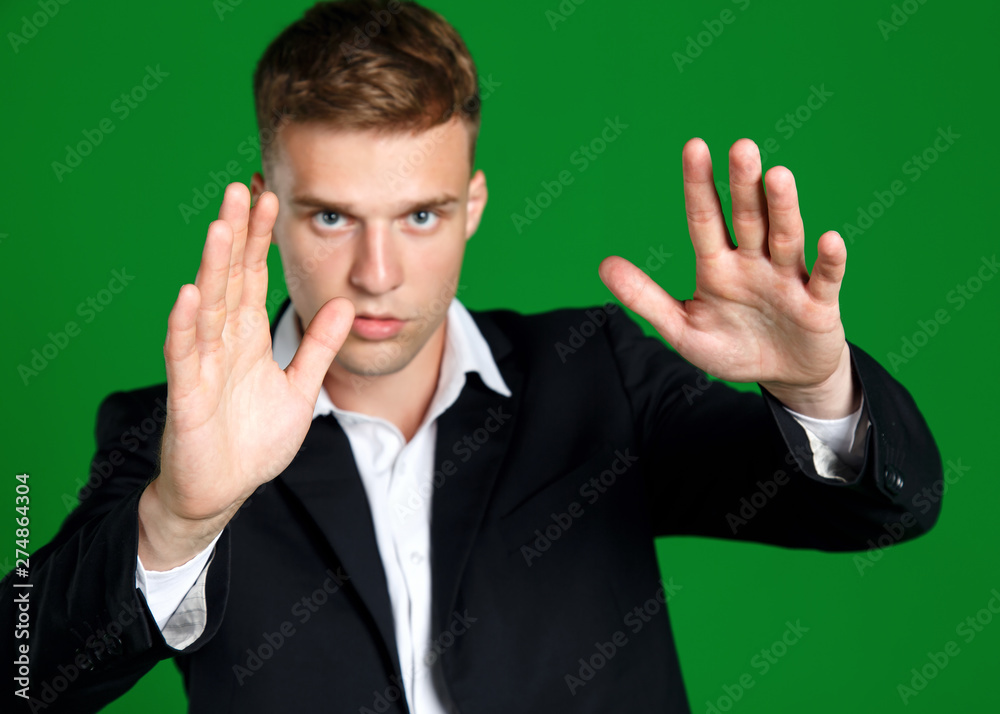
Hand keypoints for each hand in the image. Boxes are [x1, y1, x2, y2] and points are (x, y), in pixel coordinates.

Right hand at [139, 183, 353, 567]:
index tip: (269, 197)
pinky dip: (186, 327)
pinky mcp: (188, 397)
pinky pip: (185, 358)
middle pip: (228, 279)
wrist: (224, 490)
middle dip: (236, 235)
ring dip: (212, 268)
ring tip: (221, 227)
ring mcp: (202, 367)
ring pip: (206, 308)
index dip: (260, 238)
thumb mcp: (300, 388)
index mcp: (247, 338)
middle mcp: (222, 343)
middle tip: (240, 188)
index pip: (253, 277)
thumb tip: (344, 304)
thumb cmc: (254, 439)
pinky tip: (188, 295)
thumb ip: (319, 347)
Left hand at [599, 138, 856, 417]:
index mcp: (718, 266)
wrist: (783, 377)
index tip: (694, 146)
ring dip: (783, 208)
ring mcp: (788, 279)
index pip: (705, 218)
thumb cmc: (732, 347)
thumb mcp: (682, 329)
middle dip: (744, 184)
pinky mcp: (818, 304)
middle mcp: (754, 262)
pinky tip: (828, 238)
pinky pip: (825, 279)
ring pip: (784, 238)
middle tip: (742, 146)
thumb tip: (603, 264)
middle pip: (748, 218)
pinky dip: (829, 260)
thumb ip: (645, 298)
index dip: (699, 185)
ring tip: (778, 176)